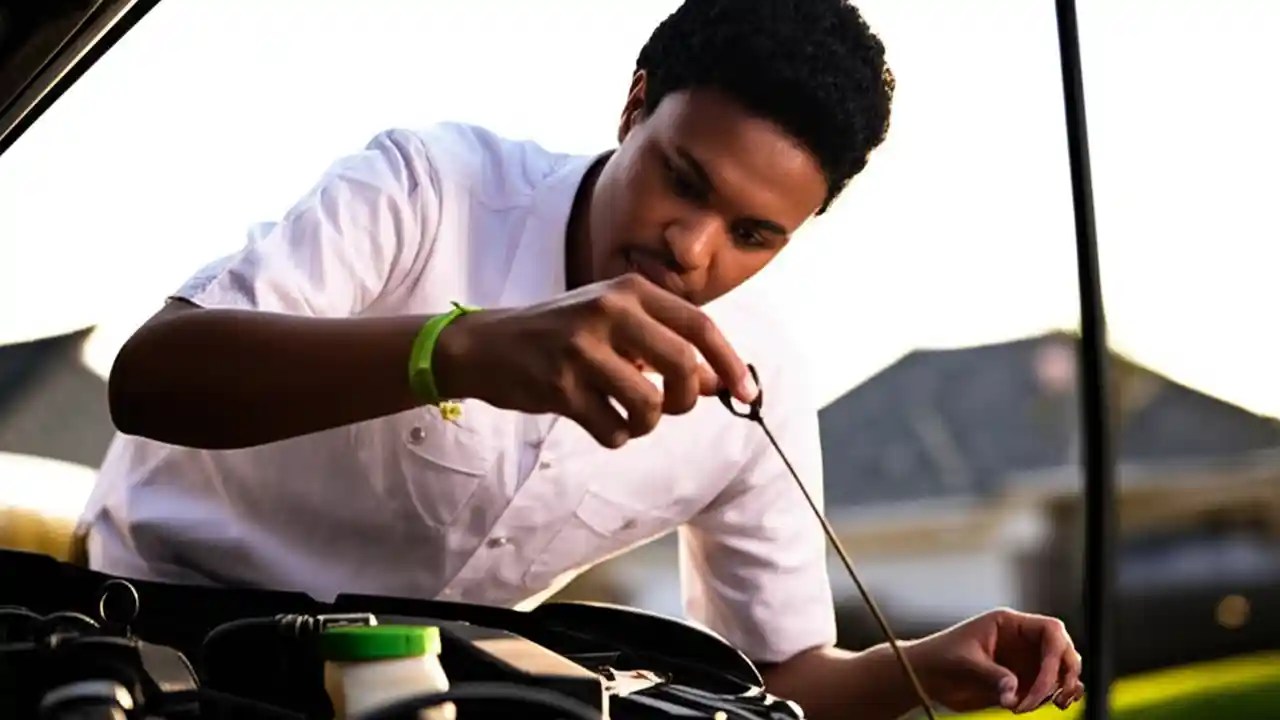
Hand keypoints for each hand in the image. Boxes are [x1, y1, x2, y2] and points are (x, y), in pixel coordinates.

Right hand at [434, 273, 756, 446]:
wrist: (486, 345)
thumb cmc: (562, 335)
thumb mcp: (617, 327)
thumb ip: (666, 350)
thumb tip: (718, 382)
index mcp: (629, 290)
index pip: (700, 327)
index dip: (730, 364)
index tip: (746, 394)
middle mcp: (608, 312)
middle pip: (683, 366)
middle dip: (686, 399)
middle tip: (671, 407)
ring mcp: (582, 349)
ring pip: (649, 405)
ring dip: (647, 424)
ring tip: (629, 418)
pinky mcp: (560, 387)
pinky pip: (613, 430)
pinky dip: (616, 436)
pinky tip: (600, 422)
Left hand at [907, 608, 1084, 713]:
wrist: (925, 677)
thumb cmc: (939, 659)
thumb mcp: (963, 663)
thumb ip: (991, 675)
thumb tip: (1014, 693)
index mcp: (1009, 624)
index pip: (1050, 630)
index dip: (1056, 654)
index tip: (1042, 681)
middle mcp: (1023, 641)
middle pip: (1064, 651)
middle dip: (1062, 676)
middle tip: (1042, 700)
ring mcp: (1026, 662)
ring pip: (1063, 671)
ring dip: (1062, 690)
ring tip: (1034, 705)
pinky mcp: (1024, 683)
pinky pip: (1053, 688)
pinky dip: (1058, 697)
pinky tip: (1049, 706)